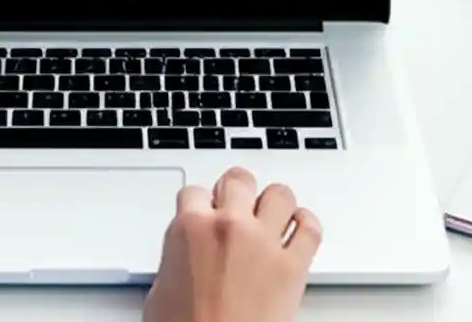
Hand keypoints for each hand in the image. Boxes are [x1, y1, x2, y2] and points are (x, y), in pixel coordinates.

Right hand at [144, 167, 320, 321]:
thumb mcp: (161, 291)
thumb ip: (176, 259)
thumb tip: (183, 257)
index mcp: (190, 229)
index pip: (195, 191)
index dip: (199, 203)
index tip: (204, 211)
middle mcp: (229, 227)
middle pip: (238, 179)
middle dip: (235, 192)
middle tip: (236, 206)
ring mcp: (264, 243)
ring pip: (279, 193)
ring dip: (273, 202)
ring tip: (270, 215)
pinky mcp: (294, 265)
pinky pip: (310, 228)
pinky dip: (306, 223)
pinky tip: (298, 227)